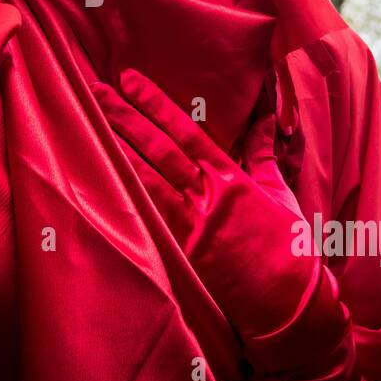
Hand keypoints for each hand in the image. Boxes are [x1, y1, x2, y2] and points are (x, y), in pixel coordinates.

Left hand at [91, 68, 380, 380]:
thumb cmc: (290, 246)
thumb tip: (265, 122)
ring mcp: (194, 225)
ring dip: (115, 149)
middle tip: (94, 89)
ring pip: (146, 178)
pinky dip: (123, 197)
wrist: (292, 299)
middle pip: (158, 148)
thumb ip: (263, 154)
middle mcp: (208, 196)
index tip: (129, 80)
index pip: (186, 131)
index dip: (155, 104)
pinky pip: (147, 218)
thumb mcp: (279, 192)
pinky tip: (99, 178)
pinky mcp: (183, 254)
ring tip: (89, 125)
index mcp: (232, 178)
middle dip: (125, 117)